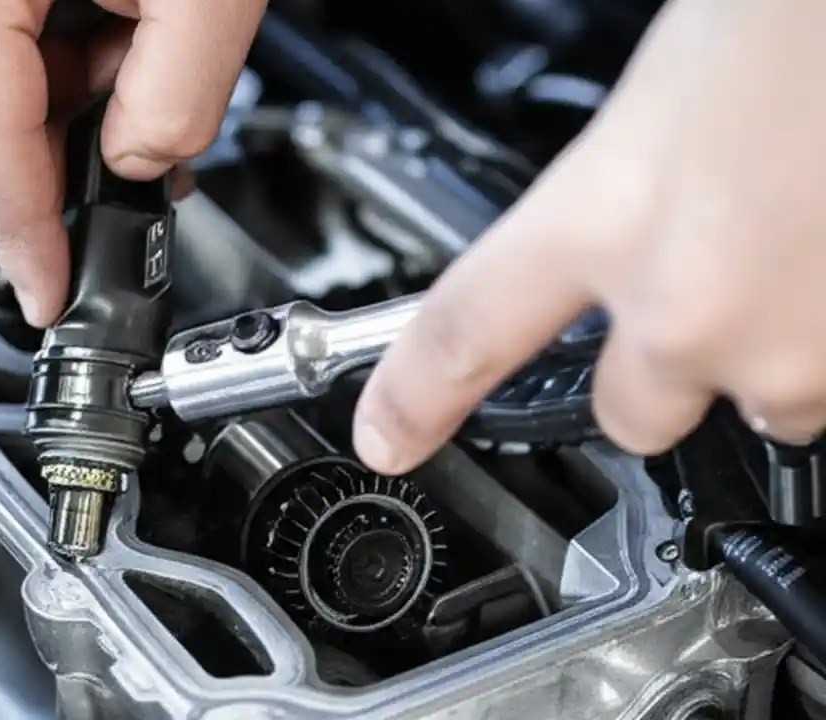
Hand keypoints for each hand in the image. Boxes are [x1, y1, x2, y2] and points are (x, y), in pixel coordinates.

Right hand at [0, 0, 265, 326]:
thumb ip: (176, 101)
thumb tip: (136, 165)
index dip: (22, 234)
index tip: (50, 294)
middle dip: (55, 167)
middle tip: (140, 156)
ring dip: (67, 113)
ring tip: (147, 62)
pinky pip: (1, 50)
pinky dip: (63, 68)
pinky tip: (126, 40)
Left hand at [354, 0, 825, 472]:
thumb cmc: (800, 22)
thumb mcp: (667, 95)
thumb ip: (623, 195)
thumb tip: (618, 235)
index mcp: (607, 209)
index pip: (464, 331)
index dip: (415, 397)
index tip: (388, 436)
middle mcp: (693, 303)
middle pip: (630, 412)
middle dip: (654, 368)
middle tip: (703, 278)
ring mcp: (799, 345)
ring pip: (762, 403)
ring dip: (770, 347)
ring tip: (802, 237)